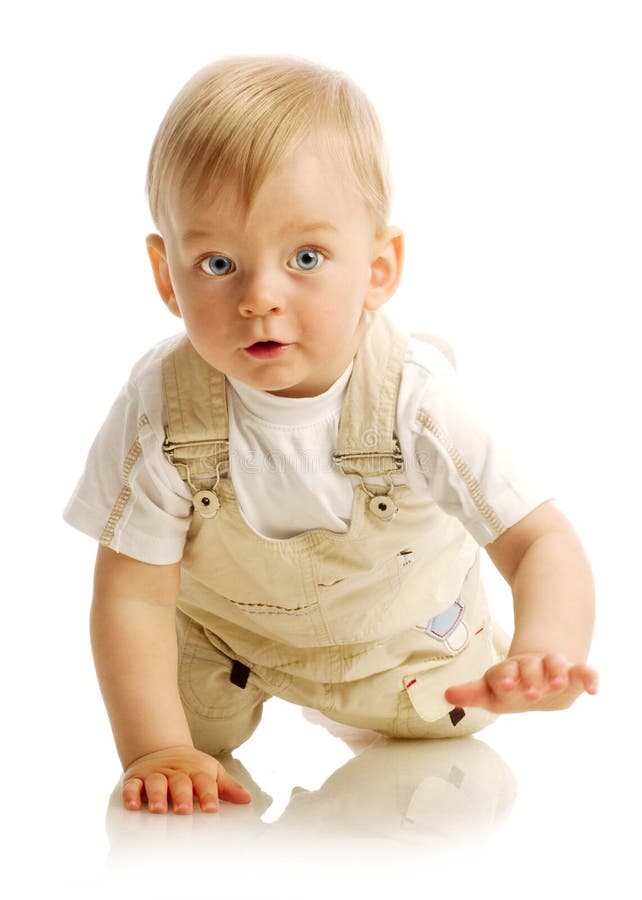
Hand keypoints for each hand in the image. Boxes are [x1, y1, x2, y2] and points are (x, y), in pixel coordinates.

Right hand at [122, 744, 251, 813]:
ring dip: (157, 795)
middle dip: (182, 796)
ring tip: (159, 809)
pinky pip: (132, 786)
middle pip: (180, 782)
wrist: (162, 749)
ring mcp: (156, 775)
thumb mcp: (211, 772)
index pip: (204, 782)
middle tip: (185, 810)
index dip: (209, 795)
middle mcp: (175, 773)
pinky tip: (133, 806)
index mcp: (196, 771)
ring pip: (156, 783)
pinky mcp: (137, 779)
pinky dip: (131, 794)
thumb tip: (246, 799)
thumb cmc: (190, 768)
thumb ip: (227, 787)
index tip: (212, 809)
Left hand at [444, 653, 598, 713]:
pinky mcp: (574, 673)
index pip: (504, 672)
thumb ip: (472, 694)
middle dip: (529, 677)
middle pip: (529, 667)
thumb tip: (446, 695)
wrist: (540, 672)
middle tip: (530, 690)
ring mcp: (552, 667)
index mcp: (509, 671)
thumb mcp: (492, 693)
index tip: (505, 683)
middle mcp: (531, 666)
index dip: (504, 677)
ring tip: (556, 682)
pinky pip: (584, 672)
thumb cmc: (512, 687)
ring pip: (554, 664)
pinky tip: (594, 689)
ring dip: (555, 672)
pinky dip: (589, 678)